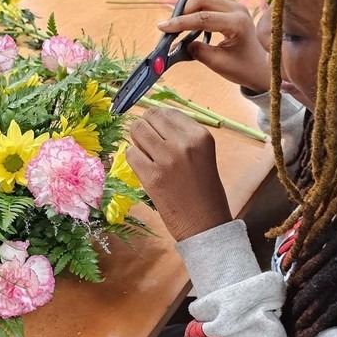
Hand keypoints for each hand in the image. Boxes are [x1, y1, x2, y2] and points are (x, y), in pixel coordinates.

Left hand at [127, 107, 231, 241]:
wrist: (205, 224)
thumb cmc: (205, 190)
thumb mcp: (203, 154)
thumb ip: (182, 136)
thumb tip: (154, 120)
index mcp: (200, 136)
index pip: (167, 112)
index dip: (158, 120)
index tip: (158, 131)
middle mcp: (184, 143)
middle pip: (149, 117)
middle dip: (145, 127)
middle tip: (149, 143)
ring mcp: (166, 159)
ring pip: (136, 131)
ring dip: (137, 141)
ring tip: (147, 155)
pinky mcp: (151, 176)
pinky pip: (130, 153)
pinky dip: (133, 158)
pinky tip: (144, 168)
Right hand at [156, 0, 270, 93]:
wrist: (260, 65)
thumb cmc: (242, 68)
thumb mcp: (219, 64)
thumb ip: (198, 52)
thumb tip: (177, 43)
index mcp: (237, 24)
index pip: (203, 18)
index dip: (180, 22)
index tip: (162, 27)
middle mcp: (237, 9)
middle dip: (183, 10)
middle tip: (172, 26)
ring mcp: (235, 4)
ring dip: (190, 3)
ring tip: (180, 20)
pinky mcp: (231, 4)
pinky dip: (197, 3)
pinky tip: (190, 16)